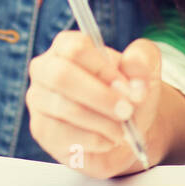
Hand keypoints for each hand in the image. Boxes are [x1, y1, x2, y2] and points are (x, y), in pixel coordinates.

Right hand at [26, 32, 160, 177]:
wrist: (126, 130)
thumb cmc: (129, 94)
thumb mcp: (145, 71)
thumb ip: (142, 59)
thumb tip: (132, 62)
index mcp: (67, 46)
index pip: (76, 49)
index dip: (104, 70)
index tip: (128, 88)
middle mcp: (46, 68)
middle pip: (62, 76)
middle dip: (100, 97)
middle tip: (127, 111)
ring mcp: (39, 99)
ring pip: (65, 108)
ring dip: (102, 122)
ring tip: (123, 129)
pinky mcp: (41, 129)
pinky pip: (62, 135)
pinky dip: (93, 140)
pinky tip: (108, 139)